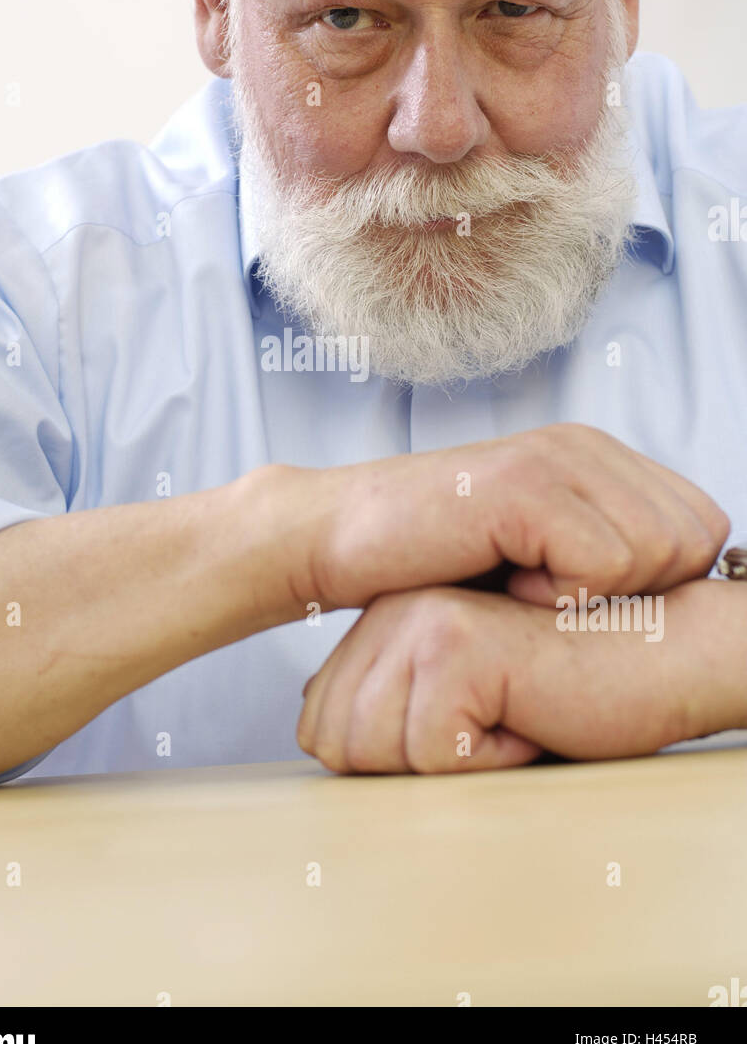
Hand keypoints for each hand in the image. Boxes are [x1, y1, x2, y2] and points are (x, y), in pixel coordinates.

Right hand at [293, 423, 727, 611]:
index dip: (658, 584)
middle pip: (693, 542)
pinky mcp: (526, 485)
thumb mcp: (540, 556)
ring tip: (522, 585)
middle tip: (551, 595)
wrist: (339, 541)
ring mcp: (559, 458)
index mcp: (599, 456)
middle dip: (637, 593)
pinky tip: (508, 583)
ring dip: (593, 597)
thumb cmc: (432, 564)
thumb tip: (679, 588)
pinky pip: (607, 566)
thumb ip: (608, 552)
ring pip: (659, 555)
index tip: (578, 595)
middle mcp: (588, 445)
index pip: (704, 528)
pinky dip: (560, 598)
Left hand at [296, 579, 746, 772]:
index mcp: (381, 621)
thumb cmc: (562, 693)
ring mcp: (420, 621)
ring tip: (511, 714)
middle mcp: (390, 612)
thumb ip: (387, 704)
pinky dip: (494, 759)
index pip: (318, 728)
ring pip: (376, 755)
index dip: (393, 763)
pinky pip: (435, 755)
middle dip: (417, 767)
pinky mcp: (457, 645)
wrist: (654, 661)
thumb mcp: (454, 702)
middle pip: (335, 746)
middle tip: (490, 723)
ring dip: (456, 764)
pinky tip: (533, 714)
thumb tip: (314, 732)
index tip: (463, 728)